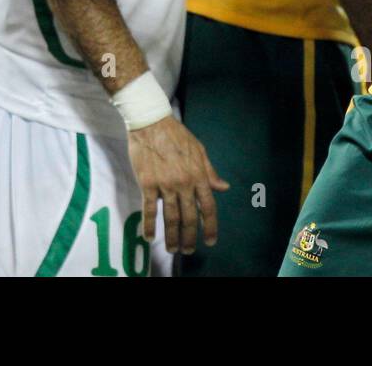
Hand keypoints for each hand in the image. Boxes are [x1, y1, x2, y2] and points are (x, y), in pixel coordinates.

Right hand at [127, 116, 228, 254]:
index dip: (210, 226)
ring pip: (170, 217)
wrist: (151, 122)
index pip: (208, 207)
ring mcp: (165, 185)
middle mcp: (184, 183)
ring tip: (172, 249)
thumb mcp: (199, 150)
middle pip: (189, 217)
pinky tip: (149, 236)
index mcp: (199, 175)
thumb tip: (224, 188)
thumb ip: (210, 171)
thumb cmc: (176, 135)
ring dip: (172, 236)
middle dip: (190, 237)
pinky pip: (148, 209)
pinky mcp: (147, 183)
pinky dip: (149, 225)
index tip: (210, 241)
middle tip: (189, 250)